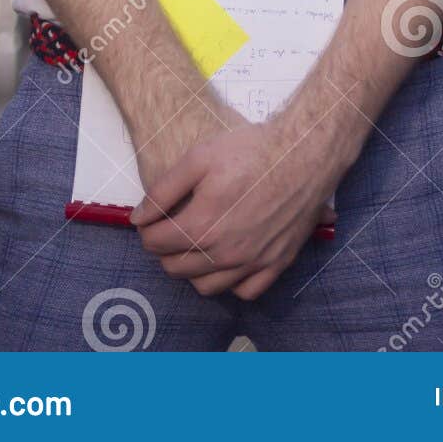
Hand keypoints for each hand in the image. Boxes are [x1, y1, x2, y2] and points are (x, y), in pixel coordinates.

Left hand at [130, 115, 335, 299]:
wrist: (303, 154)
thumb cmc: (251, 150)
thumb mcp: (198, 157)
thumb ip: (163, 191)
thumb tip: (139, 218)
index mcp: (202, 227)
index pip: (155, 244)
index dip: (147, 229)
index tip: (151, 218)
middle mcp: (225, 254)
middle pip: (176, 269)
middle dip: (165, 250)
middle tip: (171, 228)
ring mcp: (252, 263)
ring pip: (206, 287)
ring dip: (192, 269)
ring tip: (196, 244)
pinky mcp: (277, 264)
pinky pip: (244, 292)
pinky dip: (231, 283)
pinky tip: (229, 259)